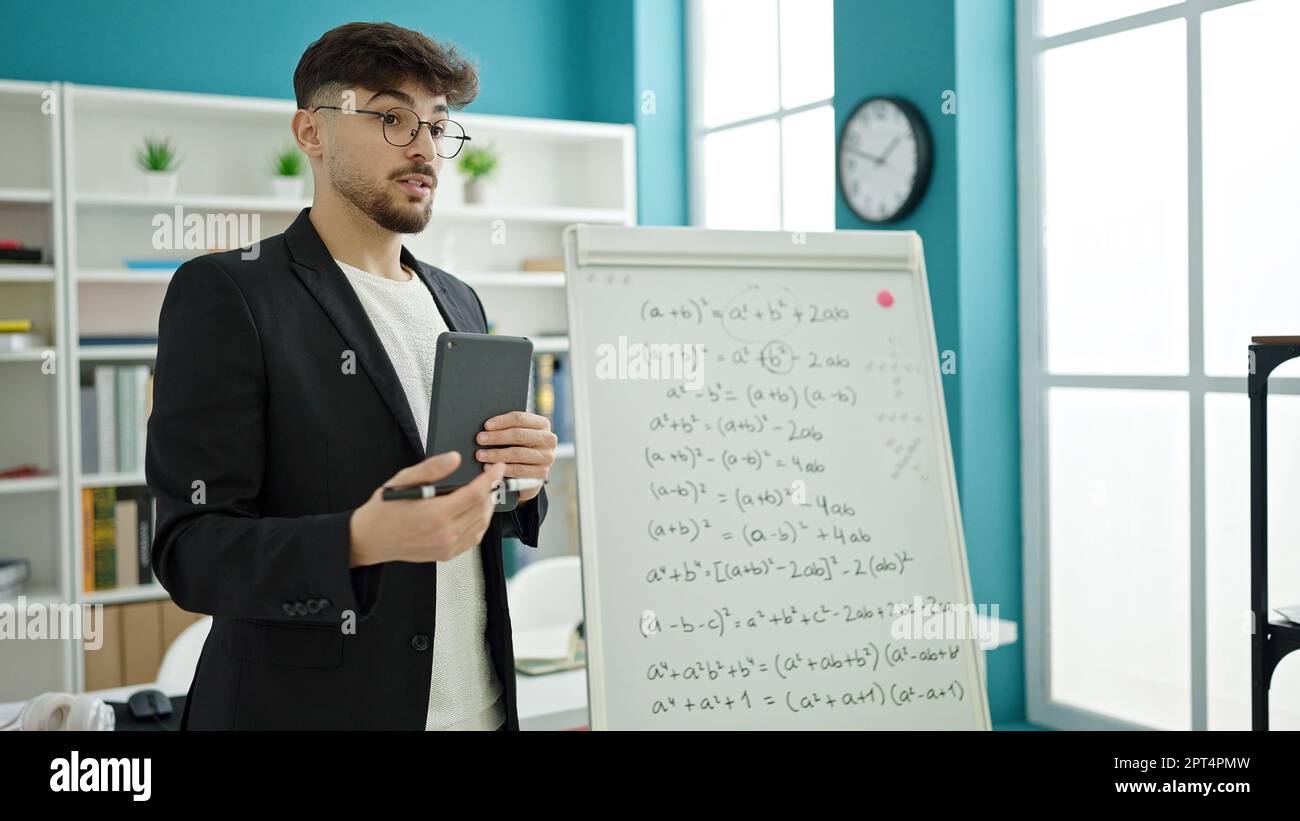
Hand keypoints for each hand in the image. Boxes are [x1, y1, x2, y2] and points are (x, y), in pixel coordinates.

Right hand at [349, 451, 505, 566]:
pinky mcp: (446, 554)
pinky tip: (476, 512)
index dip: (491, 478)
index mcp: (436, 513)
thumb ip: (431, 468)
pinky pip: (473, 539)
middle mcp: (445, 532)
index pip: (476, 493)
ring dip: (488, 507)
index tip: (497, 467)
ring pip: (481, 524)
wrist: (370, 539)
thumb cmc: (384, 509)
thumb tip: (454, 458)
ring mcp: (447, 546)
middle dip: (491, 490)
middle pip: (482, 508)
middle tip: (492, 477)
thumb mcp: (403, 480)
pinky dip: (480, 523)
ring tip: (485, 493)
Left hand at [474, 411, 556, 502]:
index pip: (520, 418)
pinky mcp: (542, 473)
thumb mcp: (519, 433)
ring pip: (517, 453)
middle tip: (480, 439)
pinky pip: (519, 470)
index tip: (487, 426)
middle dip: (496, 437)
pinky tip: (489, 467)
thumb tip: (487, 427)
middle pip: (519, 435)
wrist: (532, 470)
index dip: (502, 421)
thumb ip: (509, 428)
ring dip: (496, 454)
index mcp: (542, 424)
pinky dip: (502, 468)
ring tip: (481, 455)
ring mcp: (547, 457)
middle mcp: (548, 439)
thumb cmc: (521, 446)